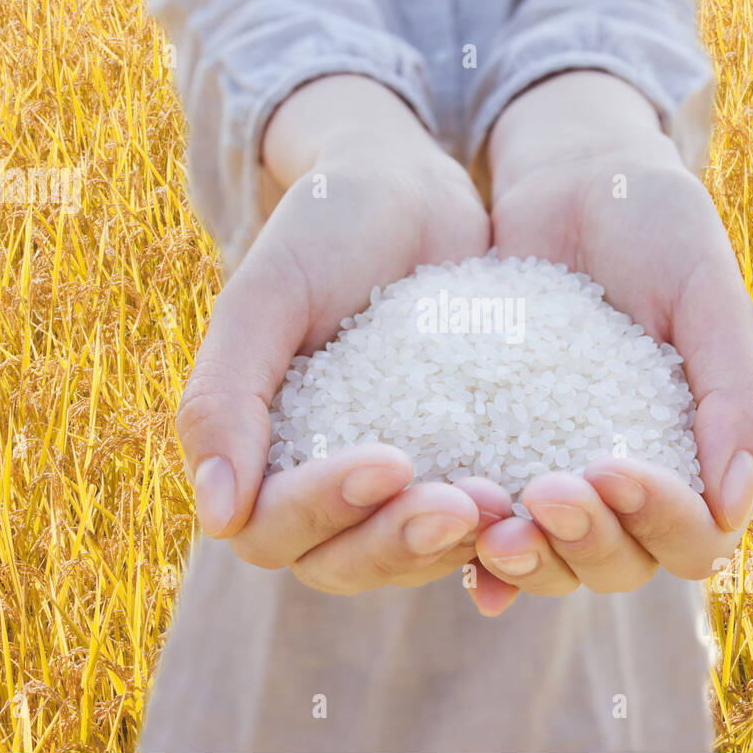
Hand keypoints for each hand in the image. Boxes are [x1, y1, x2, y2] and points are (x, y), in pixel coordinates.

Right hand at [177, 75, 511, 594]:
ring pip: (407, 557)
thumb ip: (224, 399)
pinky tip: (536, 501)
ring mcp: (389, 484)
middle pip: (342, 564)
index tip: (390, 461)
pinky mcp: (451, 466)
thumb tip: (216, 519)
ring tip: (505, 501)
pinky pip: (468, 523)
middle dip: (399, 541)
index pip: (273, 529)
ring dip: (451, 544)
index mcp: (258, 455)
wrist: (407, 188)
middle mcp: (318, 485)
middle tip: (464, 503)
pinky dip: (496, 527)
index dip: (324, 509)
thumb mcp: (268, 297)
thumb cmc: (324, 230)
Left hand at [466, 72, 752, 614]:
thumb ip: (735, 391)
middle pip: (619, 567)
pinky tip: (458, 551)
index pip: (695, 537)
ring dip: (528, 560)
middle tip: (544, 493)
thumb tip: (734, 504)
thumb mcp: (704, 291)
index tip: (612, 466)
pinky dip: (477, 555)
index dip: (661, 522)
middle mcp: (629, 482)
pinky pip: (490, 527)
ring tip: (491, 528)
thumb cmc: (656, 226)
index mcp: (694, 455)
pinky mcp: (499, 455)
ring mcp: (561, 473)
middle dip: (586, 544)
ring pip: (553, 563)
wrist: (569, 179)